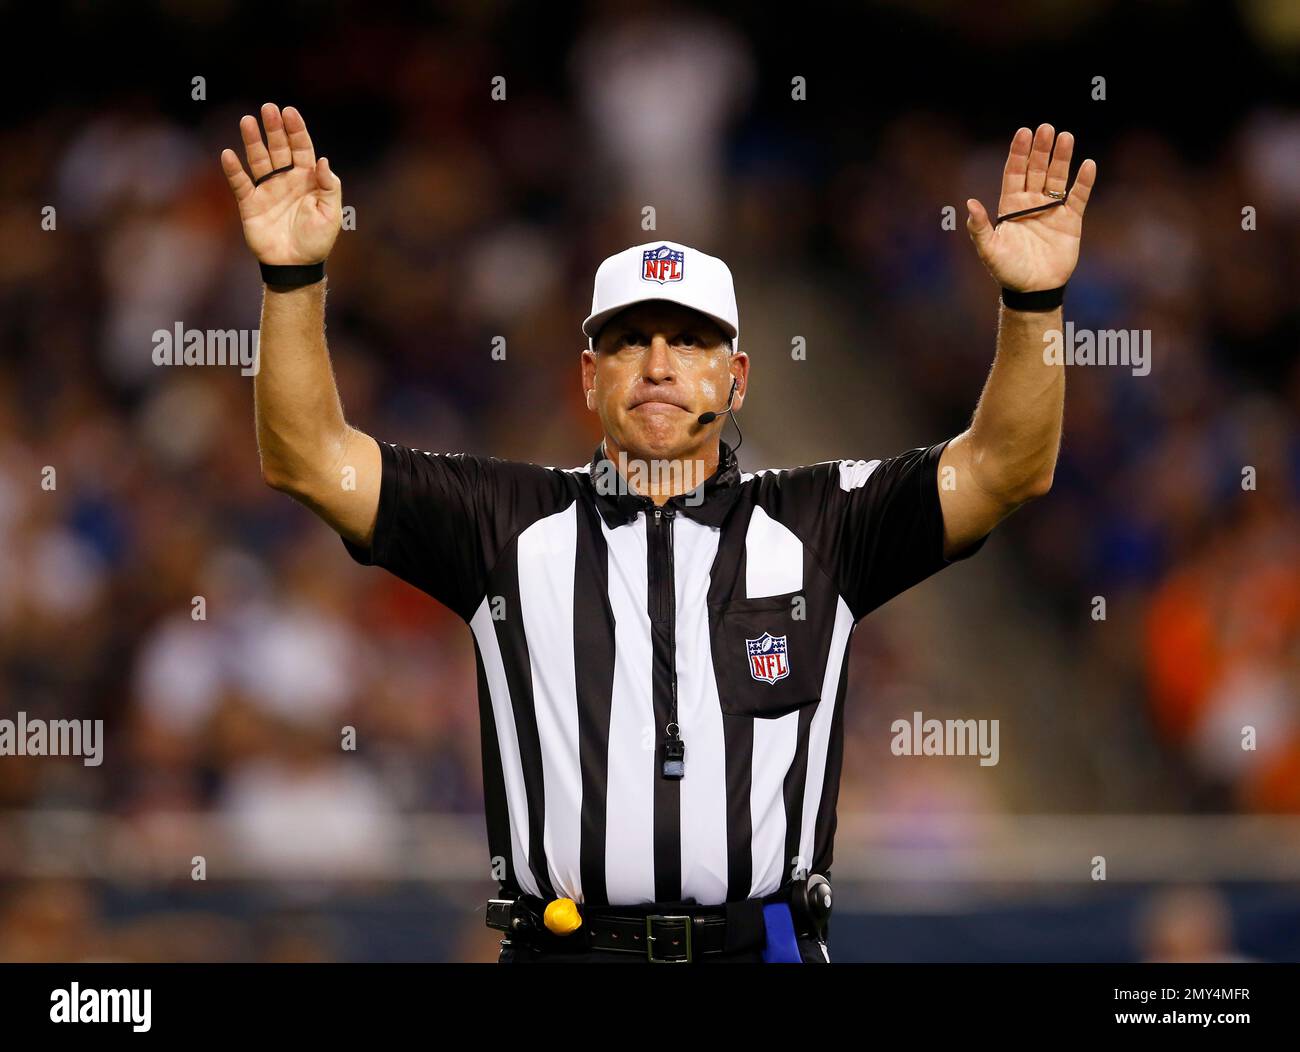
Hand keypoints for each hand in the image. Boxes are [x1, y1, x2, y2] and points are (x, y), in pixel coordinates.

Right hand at [221, 103, 341, 265]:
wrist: (296, 266)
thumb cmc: (317, 241)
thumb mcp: (331, 214)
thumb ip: (329, 186)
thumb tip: (322, 159)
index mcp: (307, 180)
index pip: (301, 148)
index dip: (296, 130)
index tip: (289, 112)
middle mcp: (286, 180)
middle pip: (279, 148)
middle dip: (274, 128)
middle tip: (268, 108)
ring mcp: (267, 189)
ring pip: (258, 159)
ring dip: (253, 141)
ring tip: (247, 121)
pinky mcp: (250, 204)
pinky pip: (240, 183)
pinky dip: (234, 170)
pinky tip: (229, 154)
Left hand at [966, 124, 1095, 292]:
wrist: (1034, 290)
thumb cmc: (1008, 270)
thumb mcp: (989, 250)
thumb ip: (979, 228)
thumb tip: (969, 204)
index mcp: (1010, 206)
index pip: (1014, 173)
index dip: (1019, 153)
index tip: (1024, 132)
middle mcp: (1031, 203)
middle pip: (1036, 170)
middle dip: (1040, 149)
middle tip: (1046, 128)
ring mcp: (1052, 210)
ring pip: (1057, 178)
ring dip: (1061, 158)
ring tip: (1065, 137)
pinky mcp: (1071, 220)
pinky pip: (1078, 197)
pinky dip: (1083, 182)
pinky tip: (1087, 164)